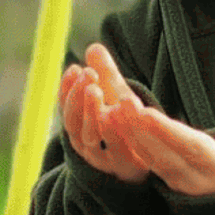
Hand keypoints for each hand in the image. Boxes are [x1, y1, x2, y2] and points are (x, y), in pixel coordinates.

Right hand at [59, 43, 148, 184]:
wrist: (148, 166)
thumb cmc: (127, 130)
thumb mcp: (117, 99)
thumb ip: (106, 74)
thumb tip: (93, 47)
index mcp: (79, 128)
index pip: (66, 108)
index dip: (67, 89)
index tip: (74, 68)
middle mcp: (85, 146)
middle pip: (73, 123)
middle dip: (77, 98)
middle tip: (88, 75)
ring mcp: (103, 159)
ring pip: (89, 137)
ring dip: (91, 113)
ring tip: (96, 90)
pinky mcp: (123, 167)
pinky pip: (116, 150)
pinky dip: (115, 133)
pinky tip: (117, 113)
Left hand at [104, 106, 214, 195]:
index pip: (191, 148)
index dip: (166, 132)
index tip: (145, 113)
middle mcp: (198, 180)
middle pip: (163, 152)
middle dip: (139, 129)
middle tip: (118, 103)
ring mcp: (183, 185)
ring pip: (152, 159)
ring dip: (130, 136)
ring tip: (110, 109)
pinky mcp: (173, 184)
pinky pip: (150, 164)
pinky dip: (133, 146)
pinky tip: (117, 126)